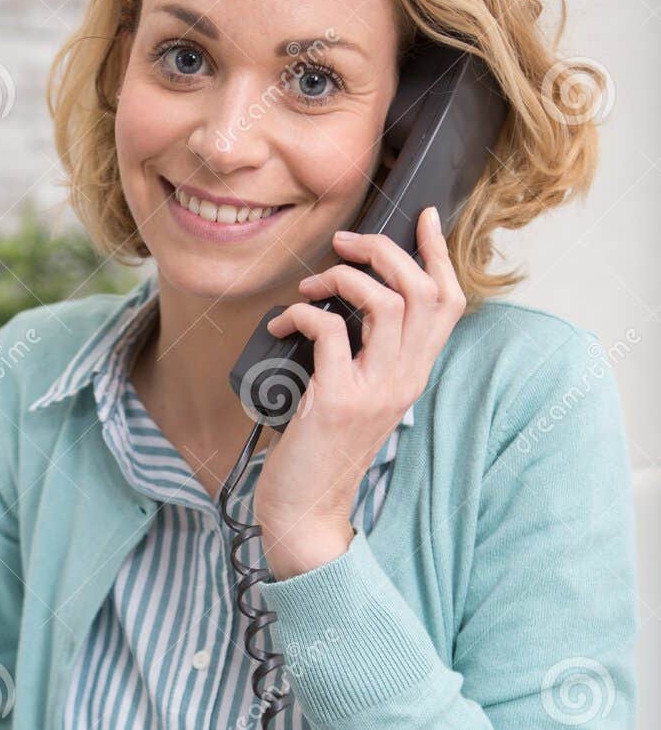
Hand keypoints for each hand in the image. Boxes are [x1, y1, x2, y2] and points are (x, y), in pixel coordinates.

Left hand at [254, 206, 465, 579]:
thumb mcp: (355, 397)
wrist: (304, 511)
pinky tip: (282, 324)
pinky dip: (301, 313)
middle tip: (345, 243)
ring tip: (310, 286)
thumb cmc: (319, 451)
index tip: (425, 218)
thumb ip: (363, 356)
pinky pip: (328, 330)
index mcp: (413, 375)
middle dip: (384, 250)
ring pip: (385, 302)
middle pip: (422, 290)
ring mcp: (374, 390)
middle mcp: (404, 380)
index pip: (448, 303)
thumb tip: (341, 303)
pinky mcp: (337, 400)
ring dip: (342, 278)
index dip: (439, 254)